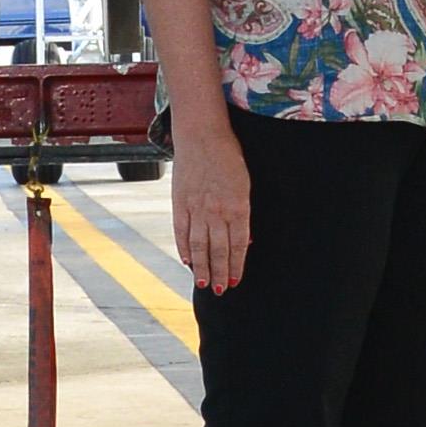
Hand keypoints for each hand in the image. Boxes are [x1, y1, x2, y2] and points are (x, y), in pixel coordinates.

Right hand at [169, 108, 251, 293]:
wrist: (202, 135)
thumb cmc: (228, 156)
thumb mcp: (245, 183)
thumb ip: (243, 213)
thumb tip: (246, 240)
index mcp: (237, 207)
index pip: (238, 246)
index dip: (236, 266)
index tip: (235, 281)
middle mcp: (216, 212)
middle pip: (218, 251)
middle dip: (220, 273)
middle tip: (220, 291)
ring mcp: (196, 208)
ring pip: (198, 246)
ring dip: (202, 267)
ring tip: (204, 283)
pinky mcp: (180, 203)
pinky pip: (181, 232)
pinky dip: (183, 249)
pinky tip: (187, 261)